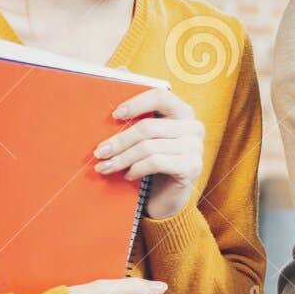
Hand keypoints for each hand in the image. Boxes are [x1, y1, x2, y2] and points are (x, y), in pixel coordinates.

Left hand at [96, 88, 205, 219]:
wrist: (169, 197)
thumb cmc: (155, 165)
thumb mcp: (147, 141)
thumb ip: (138, 127)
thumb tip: (108, 120)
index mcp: (183, 113)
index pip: (161, 96)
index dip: (136, 103)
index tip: (115, 116)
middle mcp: (193, 128)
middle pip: (148, 127)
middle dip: (119, 141)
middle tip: (99, 152)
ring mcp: (195, 148)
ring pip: (149, 147)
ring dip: (122, 159)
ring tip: (106, 167)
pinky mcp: (192, 167)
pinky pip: (155, 162)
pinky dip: (136, 169)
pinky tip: (128, 175)